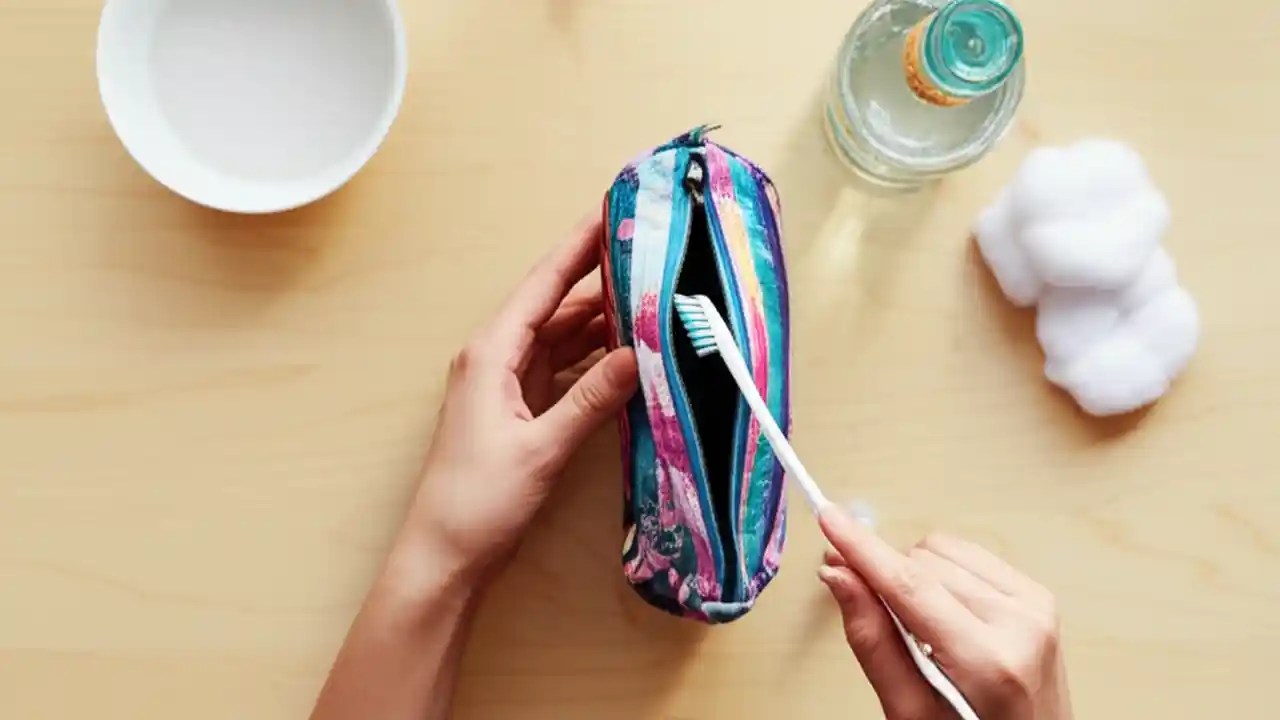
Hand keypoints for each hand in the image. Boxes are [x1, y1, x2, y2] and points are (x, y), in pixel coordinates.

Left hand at [402, 217, 637, 583]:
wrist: (444, 555)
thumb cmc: (478, 500)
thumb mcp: (541, 449)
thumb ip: (591, 399)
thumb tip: (639, 353)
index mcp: (491, 353)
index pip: (543, 284)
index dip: (579, 246)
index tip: (612, 210)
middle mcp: (497, 358)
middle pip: (555, 304)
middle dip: (601, 278)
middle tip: (649, 253)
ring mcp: (507, 384)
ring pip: (562, 336)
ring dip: (602, 321)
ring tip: (651, 298)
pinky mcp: (519, 410)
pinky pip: (563, 367)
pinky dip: (594, 358)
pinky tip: (627, 353)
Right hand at [818, 507, 1072, 719]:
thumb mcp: (910, 712)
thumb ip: (872, 642)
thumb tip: (840, 578)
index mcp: (990, 662)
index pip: (910, 586)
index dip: (862, 549)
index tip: (829, 519)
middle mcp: (1022, 625)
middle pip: (923, 563)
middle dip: (888, 582)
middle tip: (876, 618)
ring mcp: (1036, 607)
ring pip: (944, 551)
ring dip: (917, 579)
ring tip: (922, 630)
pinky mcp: (1038, 596)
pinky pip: (970, 555)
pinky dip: (944, 576)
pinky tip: (946, 615)